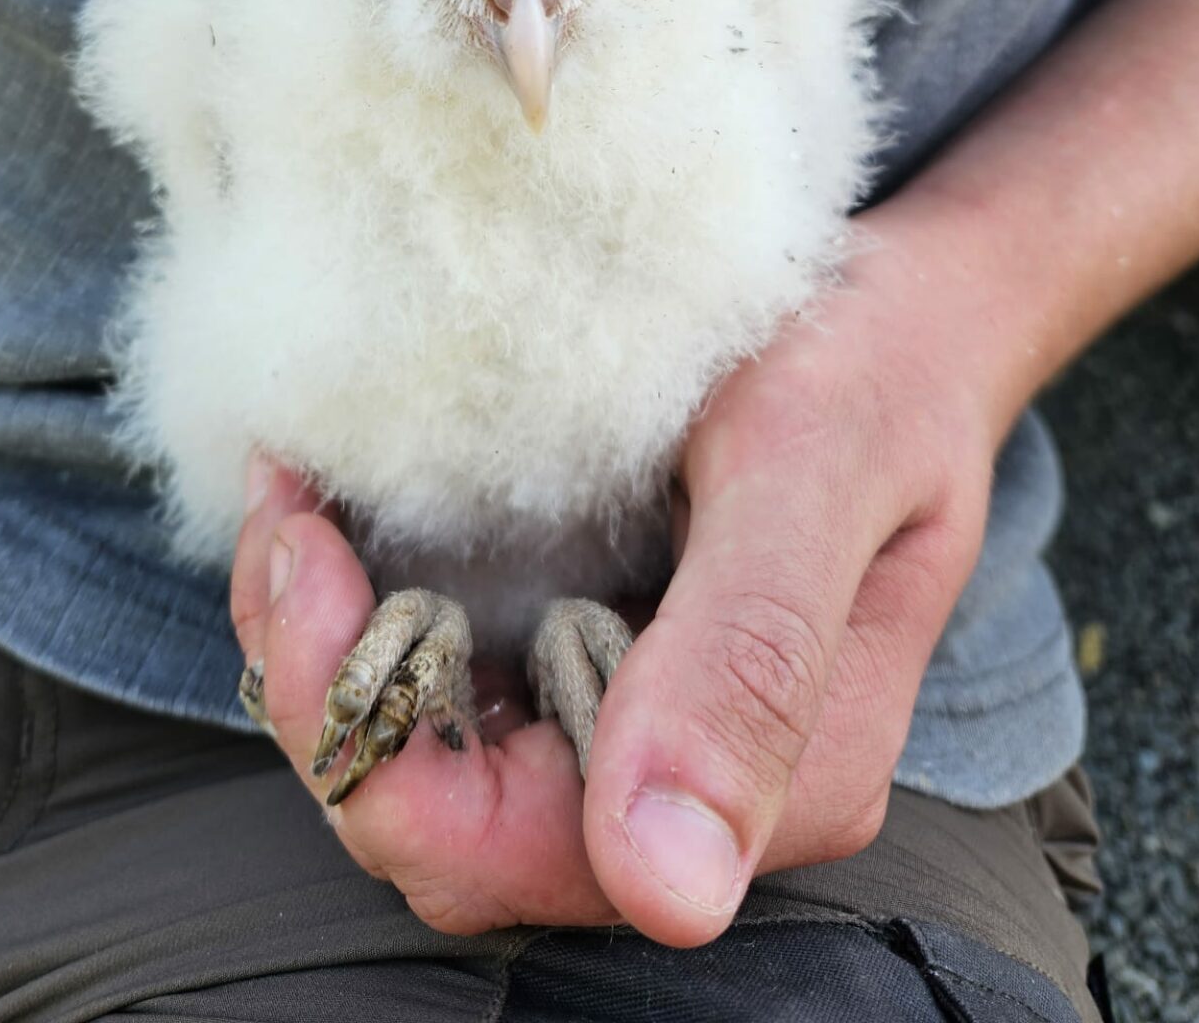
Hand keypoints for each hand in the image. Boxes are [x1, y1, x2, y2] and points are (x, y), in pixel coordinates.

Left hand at [230, 186, 1014, 941]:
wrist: (906, 305)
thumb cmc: (875, 362)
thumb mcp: (815, 470)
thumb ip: (750, 668)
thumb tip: (669, 893)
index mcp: (774, 786)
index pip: (514, 854)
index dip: (382, 754)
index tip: (322, 580)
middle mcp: (693, 782)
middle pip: (447, 823)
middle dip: (331, 692)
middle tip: (291, 525)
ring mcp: (636, 723)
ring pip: (432, 761)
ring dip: (332, 651)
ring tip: (297, 510)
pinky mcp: (596, 655)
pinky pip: (451, 685)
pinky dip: (367, 610)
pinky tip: (339, 513)